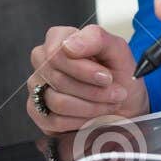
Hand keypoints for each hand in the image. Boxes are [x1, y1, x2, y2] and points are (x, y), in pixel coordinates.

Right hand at [26, 23, 149, 135]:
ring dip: (91, 108)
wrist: (124, 101)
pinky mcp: (37, 111)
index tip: (107, 78)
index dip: (84, 70)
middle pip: (59, 80)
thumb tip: (69, 46)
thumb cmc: (118, 73)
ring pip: (58, 102)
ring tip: (109, 105)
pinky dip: (81, 122)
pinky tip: (94, 116)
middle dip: (94, 92)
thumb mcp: (117, 51)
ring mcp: (36, 85)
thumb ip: (96, 39)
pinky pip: (55, 121)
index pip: (57, 54)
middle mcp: (42, 60)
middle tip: (116, 94)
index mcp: (57, 38)